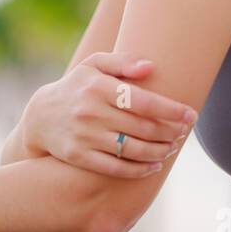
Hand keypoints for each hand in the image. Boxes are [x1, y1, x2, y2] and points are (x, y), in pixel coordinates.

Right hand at [23, 51, 195, 177]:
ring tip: (171, 148)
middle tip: (183, 133)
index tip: (190, 115)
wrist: (40, 116)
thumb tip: (151, 67)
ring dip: (159, 151)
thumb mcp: (93, 65)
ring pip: (133, 149)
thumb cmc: (76, 87)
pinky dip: (139, 169)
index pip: (144, 101)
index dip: (171, 111)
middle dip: (169, 132)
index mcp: (98, 86)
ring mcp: (84, 136)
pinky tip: (154, 166)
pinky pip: (116, 167)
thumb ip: (122, 62)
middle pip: (142, 127)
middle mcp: (90, 111)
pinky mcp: (79, 156)